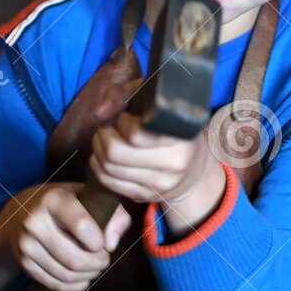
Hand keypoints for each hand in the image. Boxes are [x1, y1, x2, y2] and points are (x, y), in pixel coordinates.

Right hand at [0, 181, 132, 290]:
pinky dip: (74, 284)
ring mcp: (26, 243)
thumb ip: (115, 215)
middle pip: (74, 259)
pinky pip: (55, 283)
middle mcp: (34, 221)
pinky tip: (82, 276)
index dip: (98, 241)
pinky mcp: (24, 262)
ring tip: (94, 267)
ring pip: (66, 274)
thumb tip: (111, 245)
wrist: (25, 211)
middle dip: (97, 263)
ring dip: (87, 275)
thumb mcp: (91, 199)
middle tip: (103, 259)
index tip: (102, 242)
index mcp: (53, 200)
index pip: (81, 225)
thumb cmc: (68, 205)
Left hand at [91, 113, 221, 215]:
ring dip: (98, 149)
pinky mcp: (145, 196)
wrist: (192, 167)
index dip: (121, 122)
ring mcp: (159, 184)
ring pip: (108, 168)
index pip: (136, 135)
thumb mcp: (153, 100)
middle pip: (116, 153)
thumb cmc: (168, 126)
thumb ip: (124, 94)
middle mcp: (174, 164)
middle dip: (103, 135)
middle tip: (107, 127)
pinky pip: (108, 182)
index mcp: (180, 137)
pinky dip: (98, 166)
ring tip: (105, 138)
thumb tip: (100, 112)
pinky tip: (104, 155)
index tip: (125, 117)